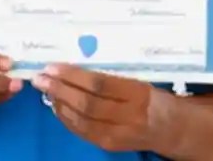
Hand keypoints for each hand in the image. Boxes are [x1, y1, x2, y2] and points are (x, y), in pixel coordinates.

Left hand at [32, 64, 167, 151]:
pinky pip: (82, 131)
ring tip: (45, 89)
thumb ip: (113, 77)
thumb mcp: (141, 81)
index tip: (54, 66)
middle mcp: (129, 115)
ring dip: (59, 103)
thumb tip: (75, 69)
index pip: (100, 84)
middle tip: (41, 78)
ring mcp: (118, 134)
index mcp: (138, 93)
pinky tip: (57, 106)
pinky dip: (66, 118)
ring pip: (81, 119)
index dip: (73, 76)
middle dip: (60, 89)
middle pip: (87, 103)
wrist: (171, 129)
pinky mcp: (109, 145)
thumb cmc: (155, 98)